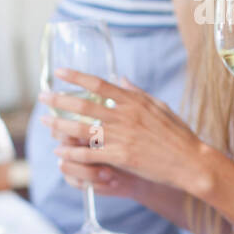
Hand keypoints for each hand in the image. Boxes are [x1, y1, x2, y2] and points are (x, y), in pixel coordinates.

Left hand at [40, 67, 211, 195]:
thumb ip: (137, 93)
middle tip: (42, 97)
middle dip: (59, 100)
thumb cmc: (178, 134)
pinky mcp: (121, 157)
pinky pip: (90, 153)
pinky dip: (72, 152)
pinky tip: (60, 151)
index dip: (76, 77)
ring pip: (82, 129)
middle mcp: (125, 116)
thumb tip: (121, 78)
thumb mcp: (160, 106)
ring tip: (45, 122)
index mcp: (134, 101)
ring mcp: (122, 137)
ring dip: (59, 125)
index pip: (99, 84)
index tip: (59, 73)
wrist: (191, 161)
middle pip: (84, 105)